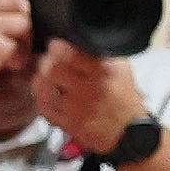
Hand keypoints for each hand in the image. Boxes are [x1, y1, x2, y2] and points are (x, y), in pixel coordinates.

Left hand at [35, 41, 147, 158]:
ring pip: (44, 89)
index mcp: (106, 71)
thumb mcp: (121, 69)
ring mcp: (79, 108)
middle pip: (53, 69)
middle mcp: (92, 88)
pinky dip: (42, 101)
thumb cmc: (124, 99)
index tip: (55, 47)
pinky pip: (44, 108)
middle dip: (45, 63)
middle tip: (47, 63)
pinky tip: (49, 97)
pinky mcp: (70, 124)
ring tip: (46, 80)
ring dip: (40, 82)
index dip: (57, 47)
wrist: (129, 132)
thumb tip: (77, 38)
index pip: (70, 52)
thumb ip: (101, 53)